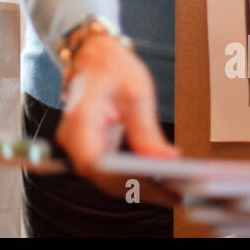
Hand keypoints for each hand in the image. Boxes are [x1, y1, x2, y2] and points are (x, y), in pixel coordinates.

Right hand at [54, 34, 179, 205]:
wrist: (94, 54)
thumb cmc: (110, 66)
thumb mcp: (135, 93)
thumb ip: (147, 131)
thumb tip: (165, 160)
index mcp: (79, 122)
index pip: (99, 166)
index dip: (129, 181)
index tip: (160, 186)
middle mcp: (74, 140)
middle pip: (104, 179)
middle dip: (141, 189)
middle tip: (176, 195)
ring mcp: (81, 147)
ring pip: (108, 180)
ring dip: (139, 188)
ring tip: (172, 191)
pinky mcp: (92, 149)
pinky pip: (110, 172)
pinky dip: (133, 178)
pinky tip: (158, 181)